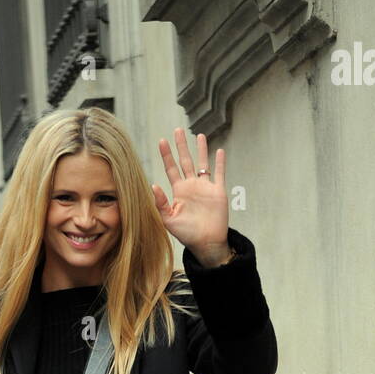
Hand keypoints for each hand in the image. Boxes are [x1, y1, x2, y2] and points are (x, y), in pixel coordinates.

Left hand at [153, 128, 229, 265]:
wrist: (206, 243)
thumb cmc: (186, 234)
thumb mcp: (169, 220)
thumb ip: (160, 203)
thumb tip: (154, 185)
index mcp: (179, 192)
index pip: (171, 169)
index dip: (166, 155)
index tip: (162, 141)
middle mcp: (191, 186)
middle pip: (186, 161)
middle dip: (181, 146)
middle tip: (177, 130)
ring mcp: (205, 188)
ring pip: (203, 163)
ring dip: (201, 150)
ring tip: (199, 135)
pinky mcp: (218, 191)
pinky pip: (220, 174)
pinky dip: (220, 163)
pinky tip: (219, 151)